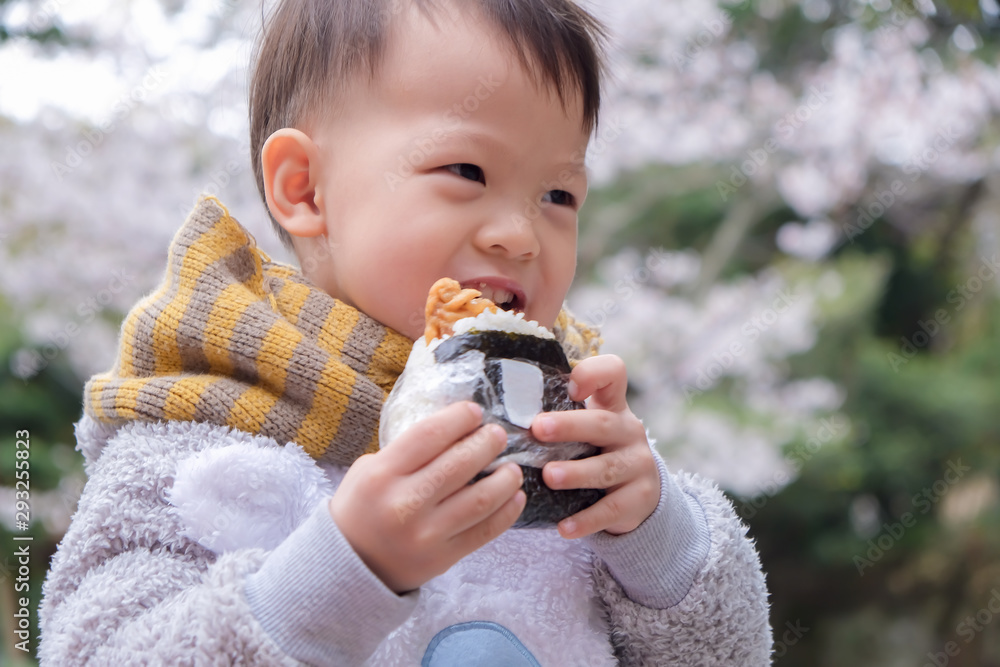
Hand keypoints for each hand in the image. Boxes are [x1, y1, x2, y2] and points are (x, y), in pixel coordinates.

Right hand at [328, 401, 524, 593]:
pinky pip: (484, 531)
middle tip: (498, 435)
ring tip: (512, 468)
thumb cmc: (361, 507)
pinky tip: (515, 497)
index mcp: (382, 475)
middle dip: (487, 443)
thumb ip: (406, 451)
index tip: (474, 411)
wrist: (350, 565)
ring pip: (480, 499)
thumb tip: (454, 429)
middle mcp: (405, 503)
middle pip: (459, 464)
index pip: (429, 435)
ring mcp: (426, 533)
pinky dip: (507, 512)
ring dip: (505, 479)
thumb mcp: (368, 469)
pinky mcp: (443, 557)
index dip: (458, 419)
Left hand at [530, 354, 659, 538]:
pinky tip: (564, 527)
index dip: (594, 374)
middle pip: (602, 423)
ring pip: (607, 468)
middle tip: (538, 429)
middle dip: (570, 426)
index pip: (613, 374)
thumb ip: (555, 416)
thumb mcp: (586, 430)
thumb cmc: (595, 453)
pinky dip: (587, 520)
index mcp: (613, 407)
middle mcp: (628, 431)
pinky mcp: (640, 499)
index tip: (571, 385)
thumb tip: (491, 416)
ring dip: (577, 473)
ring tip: (549, 477)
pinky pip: (612, 510)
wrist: (639, 495)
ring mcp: (638, 465)